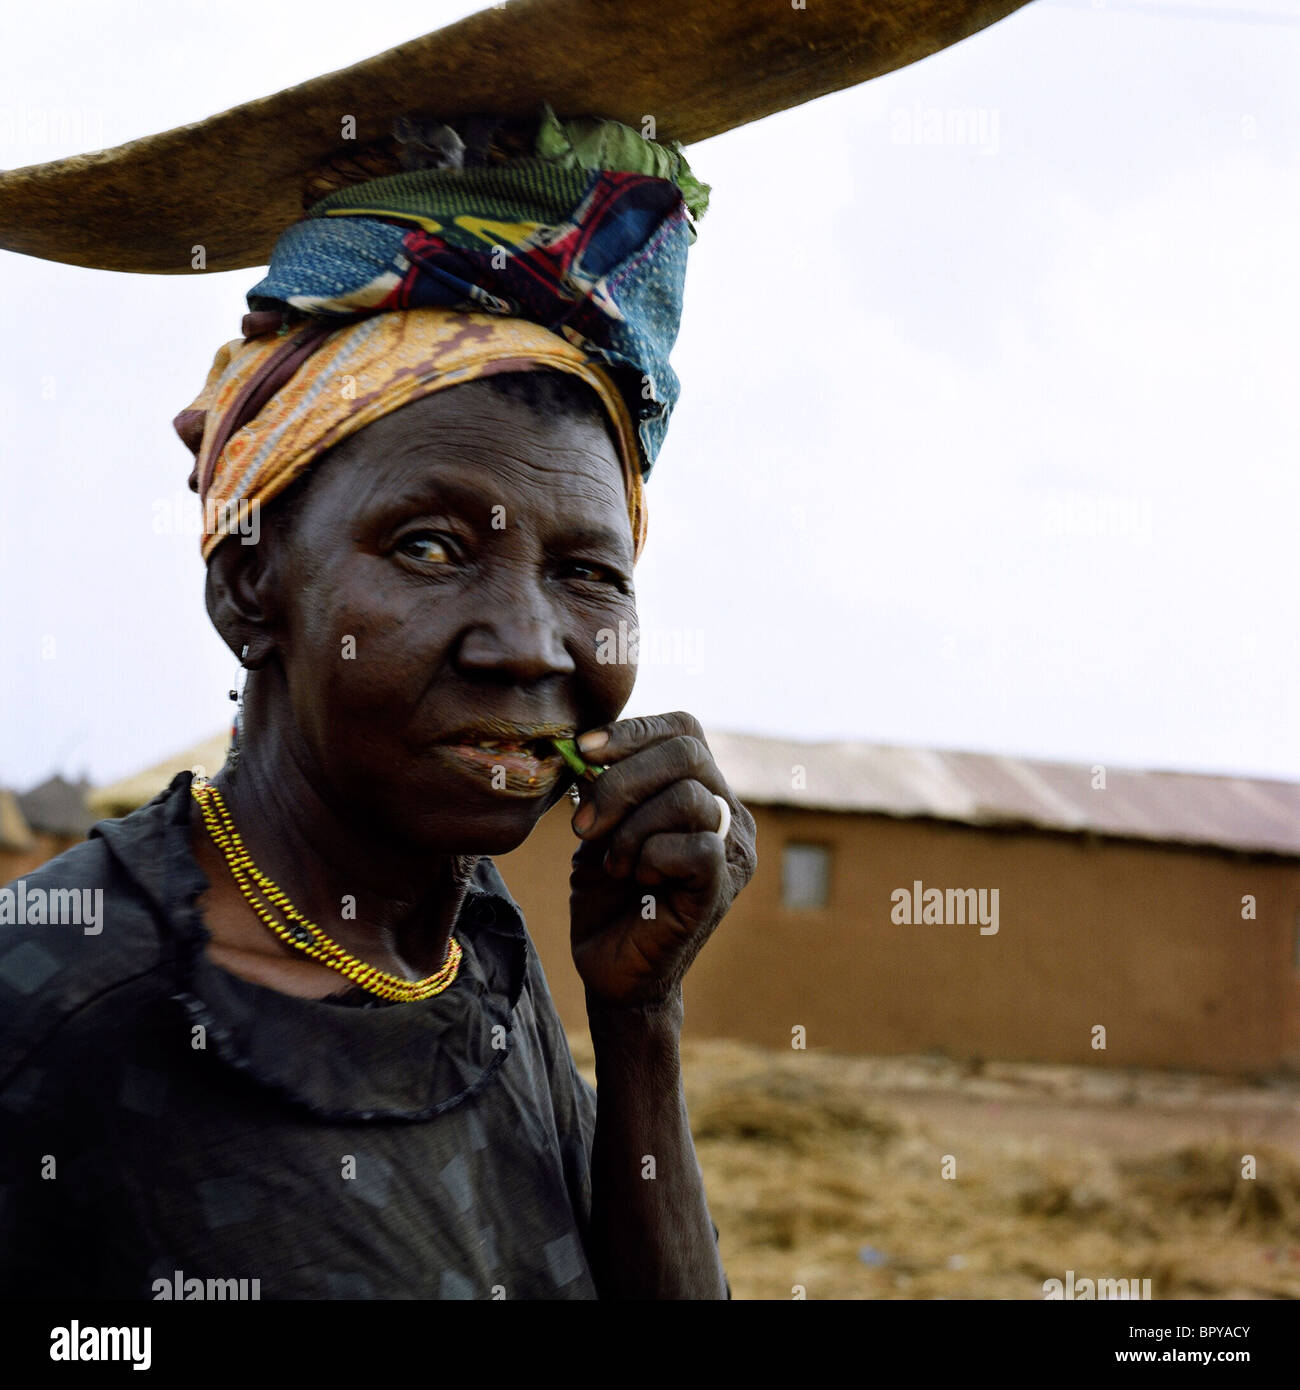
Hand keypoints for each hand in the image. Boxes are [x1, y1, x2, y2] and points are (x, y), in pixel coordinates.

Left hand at [567, 712, 756, 1011]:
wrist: (610, 965)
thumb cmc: (606, 892)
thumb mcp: (602, 823)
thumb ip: (607, 781)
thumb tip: (588, 744)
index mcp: (702, 787)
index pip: (684, 730)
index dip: (635, 730)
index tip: (584, 749)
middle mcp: (726, 812)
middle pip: (688, 753)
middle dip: (623, 779)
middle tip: (585, 823)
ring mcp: (731, 849)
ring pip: (689, 797)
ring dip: (632, 827)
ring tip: (613, 862)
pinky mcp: (722, 887)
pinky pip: (697, 847)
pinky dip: (652, 856)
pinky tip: (639, 880)